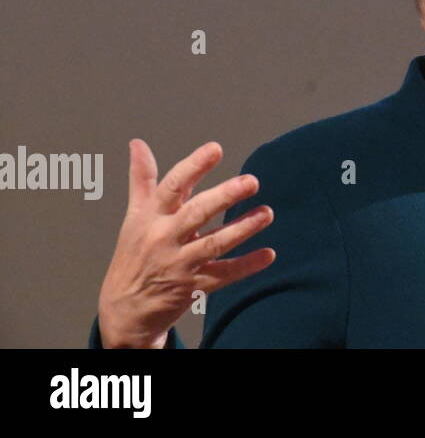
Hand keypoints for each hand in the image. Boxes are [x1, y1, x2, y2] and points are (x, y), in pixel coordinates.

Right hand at [97, 140, 274, 348]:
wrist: (123, 312)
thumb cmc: (134, 256)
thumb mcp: (134, 217)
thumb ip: (142, 180)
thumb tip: (137, 144)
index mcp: (151, 218)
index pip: (172, 187)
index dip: (193, 166)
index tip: (215, 148)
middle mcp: (164, 239)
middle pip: (196, 213)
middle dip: (224, 196)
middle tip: (252, 181)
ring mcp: (179, 264)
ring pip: (214, 244)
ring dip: (242, 229)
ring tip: (267, 213)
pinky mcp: (193, 287)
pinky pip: (224, 275)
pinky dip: (247, 265)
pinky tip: (269, 254)